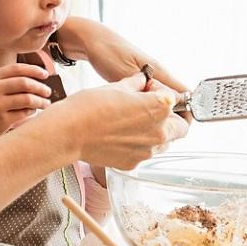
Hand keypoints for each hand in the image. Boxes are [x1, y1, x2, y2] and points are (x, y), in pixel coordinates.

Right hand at [0, 63, 53, 159]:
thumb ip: (7, 82)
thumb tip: (36, 78)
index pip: (16, 69)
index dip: (34, 70)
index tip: (45, 74)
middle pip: (24, 83)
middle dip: (40, 87)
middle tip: (48, 91)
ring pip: (27, 98)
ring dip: (40, 101)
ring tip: (45, 103)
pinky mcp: (1, 120)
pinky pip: (24, 113)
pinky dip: (32, 111)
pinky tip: (33, 112)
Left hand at [56, 18, 191, 123]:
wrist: (92, 42)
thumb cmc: (108, 54)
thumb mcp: (127, 75)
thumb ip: (148, 89)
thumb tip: (169, 103)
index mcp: (161, 71)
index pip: (186, 93)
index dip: (186, 111)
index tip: (177, 126)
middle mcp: (158, 74)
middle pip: (175, 99)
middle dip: (170, 115)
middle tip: (156, 127)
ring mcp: (149, 77)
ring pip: (161, 99)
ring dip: (157, 111)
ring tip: (143, 121)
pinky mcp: (138, 80)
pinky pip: (148, 97)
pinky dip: (145, 106)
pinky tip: (134, 113)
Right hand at [57, 72, 188, 169]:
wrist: (68, 133)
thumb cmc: (88, 108)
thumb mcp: (116, 87)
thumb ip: (135, 84)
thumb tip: (141, 82)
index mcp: (159, 108)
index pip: (176, 102)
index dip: (161, 94)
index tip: (148, 92)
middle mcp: (159, 132)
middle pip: (178, 128)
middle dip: (167, 119)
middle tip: (147, 111)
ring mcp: (147, 151)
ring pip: (162, 143)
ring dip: (153, 133)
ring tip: (129, 124)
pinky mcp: (133, 163)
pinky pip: (142, 153)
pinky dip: (136, 146)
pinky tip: (117, 136)